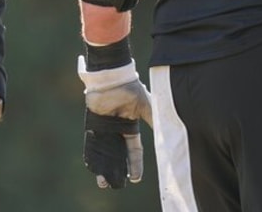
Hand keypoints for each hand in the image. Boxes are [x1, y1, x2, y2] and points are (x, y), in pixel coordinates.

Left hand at [78, 57, 152, 188]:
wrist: (114, 77)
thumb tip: (169, 132)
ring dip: (104, 166)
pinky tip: (93, 168)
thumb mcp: (147, 107)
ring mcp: (104, 128)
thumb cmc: (131, 89)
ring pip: (104, 152)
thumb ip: (154, 120)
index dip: (134, 164)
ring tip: (104, 182)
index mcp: (130, 126)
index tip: (135, 178)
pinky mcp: (93, 124)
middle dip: (117, 169)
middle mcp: (116, 129)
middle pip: (117, 154)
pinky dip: (92, 156)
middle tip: (116, 184)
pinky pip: (92, 143)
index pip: (133, 150)